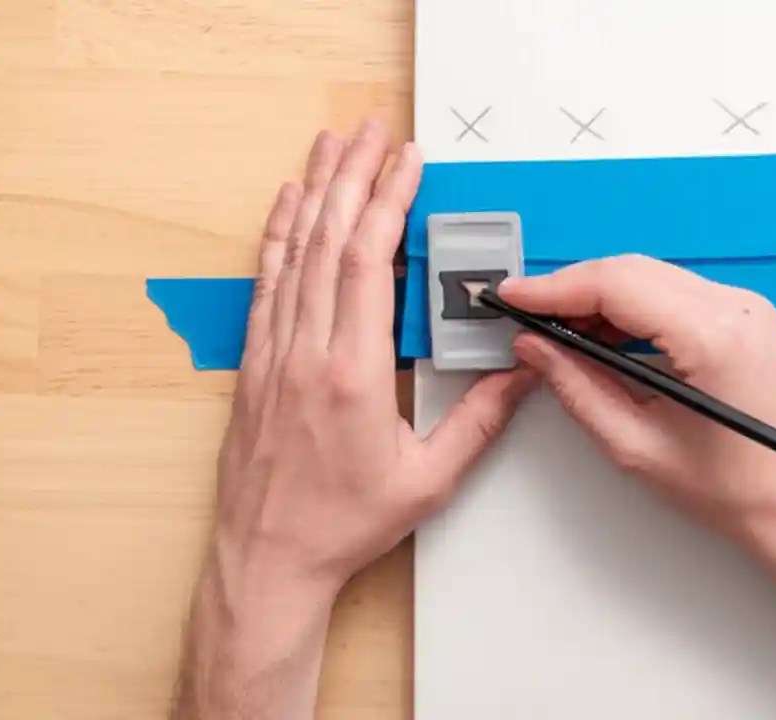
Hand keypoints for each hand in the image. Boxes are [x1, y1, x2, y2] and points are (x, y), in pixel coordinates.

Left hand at [175, 120, 534, 717]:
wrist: (268, 559)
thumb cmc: (342, 524)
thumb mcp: (430, 478)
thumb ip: (480, 420)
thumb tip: (520, 371)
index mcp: (352, 372)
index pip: (370, 263)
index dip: (388, 202)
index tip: (406, 163)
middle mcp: (305, 351)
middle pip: (330, 241)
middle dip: (353, 176)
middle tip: (371, 131)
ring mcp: (273, 353)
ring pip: (294, 252)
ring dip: (314, 192)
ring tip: (330, 146)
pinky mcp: (255, 364)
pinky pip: (267, 283)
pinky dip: (278, 237)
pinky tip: (287, 207)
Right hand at [501, 255, 775, 542]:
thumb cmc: (738, 489)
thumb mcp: (638, 445)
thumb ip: (579, 388)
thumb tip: (537, 349)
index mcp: (712, 337)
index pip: (615, 285)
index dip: (555, 288)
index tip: (514, 297)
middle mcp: (737, 309)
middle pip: (632, 271)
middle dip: (573, 289)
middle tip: (528, 316)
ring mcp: (748, 308)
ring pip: (653, 277)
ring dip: (602, 297)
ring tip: (560, 332)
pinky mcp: (749, 318)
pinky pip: (677, 293)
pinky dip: (635, 306)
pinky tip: (606, 335)